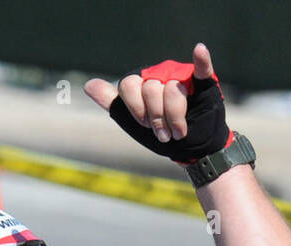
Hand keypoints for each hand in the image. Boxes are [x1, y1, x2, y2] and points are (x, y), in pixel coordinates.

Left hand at [84, 42, 227, 161]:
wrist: (189, 149)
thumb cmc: (161, 134)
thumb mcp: (131, 122)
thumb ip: (111, 102)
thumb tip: (88, 85)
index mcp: (141, 81)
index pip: (129, 86)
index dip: (136, 110)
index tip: (144, 126)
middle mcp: (160, 74)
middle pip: (150, 89)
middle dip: (157, 118)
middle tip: (164, 134)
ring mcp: (181, 76)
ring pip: (173, 89)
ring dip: (175, 116)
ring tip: (179, 132)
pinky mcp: (202, 83)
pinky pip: (201, 68)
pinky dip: (202, 59)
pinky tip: (199, 51)